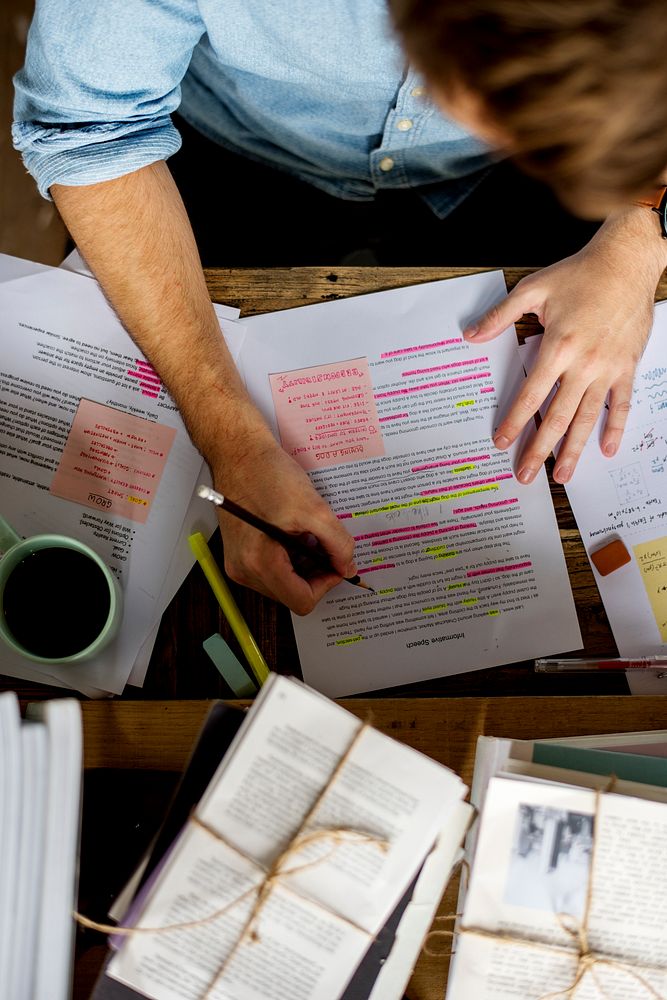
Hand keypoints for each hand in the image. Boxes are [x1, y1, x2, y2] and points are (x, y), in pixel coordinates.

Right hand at [212, 432, 355, 614]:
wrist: (238, 452)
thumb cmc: (268, 474)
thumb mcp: (314, 509)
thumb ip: (337, 544)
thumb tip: (346, 567)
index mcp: (259, 564)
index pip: (302, 601)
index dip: (326, 584)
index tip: (336, 561)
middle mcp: (244, 571)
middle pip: (292, 595)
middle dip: (315, 574)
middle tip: (325, 544)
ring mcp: (239, 563)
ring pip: (283, 583)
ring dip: (302, 565)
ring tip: (307, 534)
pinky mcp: (239, 553)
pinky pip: (271, 569)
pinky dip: (289, 558)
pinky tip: (293, 533)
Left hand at [462, 208, 666, 483]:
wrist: (628, 261)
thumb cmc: (581, 274)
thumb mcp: (533, 289)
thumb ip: (500, 316)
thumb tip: (470, 336)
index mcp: (558, 347)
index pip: (530, 395)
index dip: (515, 422)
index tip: (502, 442)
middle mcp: (583, 364)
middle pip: (558, 417)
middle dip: (540, 450)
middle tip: (526, 475)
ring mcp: (608, 369)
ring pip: (588, 418)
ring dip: (574, 450)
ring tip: (564, 476)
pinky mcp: (627, 367)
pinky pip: (621, 404)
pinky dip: (614, 428)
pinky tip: (606, 450)